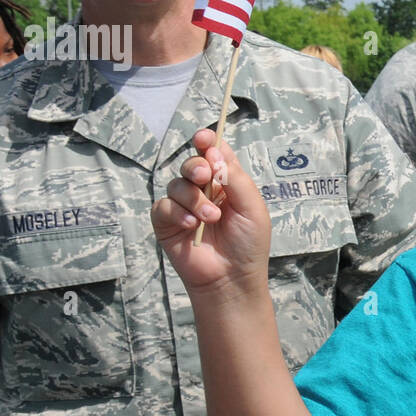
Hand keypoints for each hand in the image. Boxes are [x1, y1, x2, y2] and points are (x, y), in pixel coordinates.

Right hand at [151, 128, 270, 295]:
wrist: (233, 278)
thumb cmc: (248, 243)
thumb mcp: (252, 206)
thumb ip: (235, 177)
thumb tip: (215, 152)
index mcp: (226, 182)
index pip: (213, 154)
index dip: (207, 141)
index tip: (204, 137)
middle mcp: (203, 190)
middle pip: (192, 164)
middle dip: (197, 166)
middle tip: (205, 177)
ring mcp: (183, 206)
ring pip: (177, 184)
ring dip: (193, 199)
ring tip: (210, 218)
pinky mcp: (166, 223)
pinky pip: (163, 206)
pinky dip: (178, 213)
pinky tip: (193, 226)